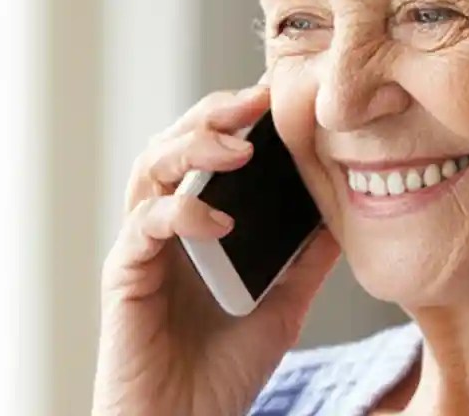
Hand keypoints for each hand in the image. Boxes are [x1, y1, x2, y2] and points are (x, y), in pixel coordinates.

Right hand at [92, 85, 340, 415]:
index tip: (280, 96)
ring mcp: (141, 247)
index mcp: (196, 224)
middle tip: (257, 101)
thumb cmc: (222, 372)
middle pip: (173, 142)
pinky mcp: (125, 275)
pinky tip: (219, 220)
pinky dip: (181, 212)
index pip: (208, 149)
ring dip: (193, 146)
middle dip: (213, 114)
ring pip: (149, 168)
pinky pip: (145, 226)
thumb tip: (343, 211)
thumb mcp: (282, 305)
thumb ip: (304, 259)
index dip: (236, 116)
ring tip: (240, 146)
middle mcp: (163, 225)